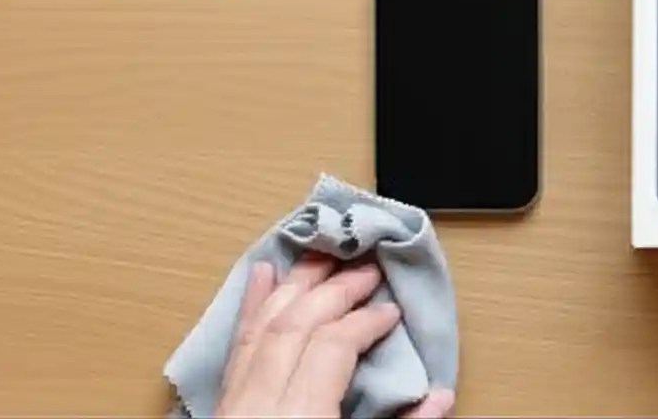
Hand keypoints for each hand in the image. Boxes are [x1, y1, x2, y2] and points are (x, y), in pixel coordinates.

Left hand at [215, 254, 454, 417]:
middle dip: (334, 291)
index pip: (331, 347)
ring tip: (321, 256)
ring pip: (261, 330)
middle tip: (367, 269)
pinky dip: (250, 310)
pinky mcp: (219, 413)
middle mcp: (259, 409)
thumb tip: (438, 396)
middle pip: (295, 327)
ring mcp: (232, 409)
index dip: (364, 321)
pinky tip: (261, 277)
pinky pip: (234, 350)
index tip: (391, 311)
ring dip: (294, 286)